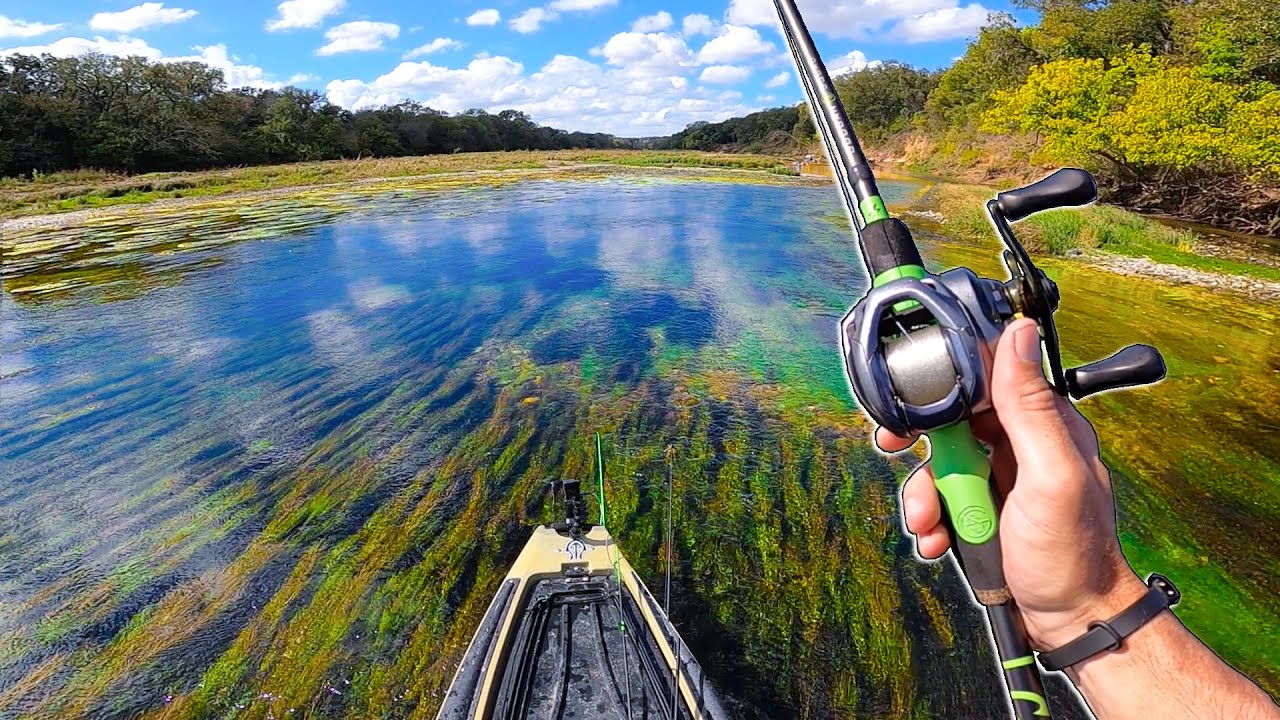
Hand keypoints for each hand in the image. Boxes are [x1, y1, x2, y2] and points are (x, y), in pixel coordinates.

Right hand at [877, 318, 1148, 649]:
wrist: (1072, 620)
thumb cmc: (1073, 554)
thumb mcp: (1051, 475)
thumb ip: (1030, 407)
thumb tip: (1019, 331)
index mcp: (1042, 422)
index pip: (984, 375)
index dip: (943, 381)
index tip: (913, 399)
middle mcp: (1017, 444)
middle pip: (948, 419)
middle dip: (920, 444)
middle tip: (897, 449)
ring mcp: (997, 477)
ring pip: (936, 464)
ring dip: (922, 494)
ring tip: (930, 522)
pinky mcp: (981, 508)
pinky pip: (938, 500)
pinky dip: (930, 520)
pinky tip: (940, 540)